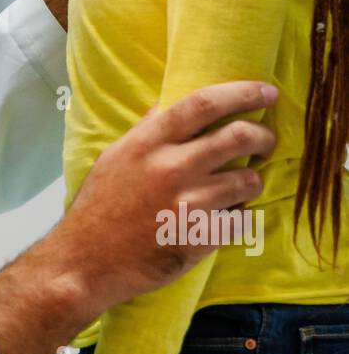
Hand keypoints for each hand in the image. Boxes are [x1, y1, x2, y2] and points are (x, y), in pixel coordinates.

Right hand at [58, 80, 277, 321]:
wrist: (86, 260)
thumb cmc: (100, 206)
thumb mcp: (116, 156)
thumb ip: (148, 129)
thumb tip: (171, 101)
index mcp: (149, 142)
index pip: (204, 103)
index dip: (243, 93)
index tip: (267, 92)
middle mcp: (171, 167)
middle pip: (238, 136)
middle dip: (263, 136)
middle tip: (266, 141)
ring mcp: (188, 204)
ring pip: (248, 180)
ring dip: (252, 181)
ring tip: (242, 185)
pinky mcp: (200, 238)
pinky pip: (242, 219)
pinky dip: (241, 217)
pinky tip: (227, 218)